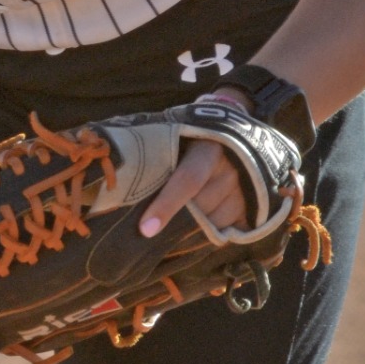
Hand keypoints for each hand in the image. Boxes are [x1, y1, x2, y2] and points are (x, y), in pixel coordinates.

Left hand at [138, 87, 257, 238]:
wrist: (236, 128)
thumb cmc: (193, 135)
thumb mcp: (176, 134)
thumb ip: (154, 151)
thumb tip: (110, 162)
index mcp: (207, 148)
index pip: (187, 180)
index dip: (166, 206)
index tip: (145, 229)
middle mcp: (230, 169)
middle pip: (199, 209)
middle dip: (173, 225)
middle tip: (147, 235)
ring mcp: (245, 189)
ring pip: (212, 224)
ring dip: (189, 232)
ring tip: (170, 232)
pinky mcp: (254, 205)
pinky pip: (227, 230)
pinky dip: (208, 235)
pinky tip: (194, 232)